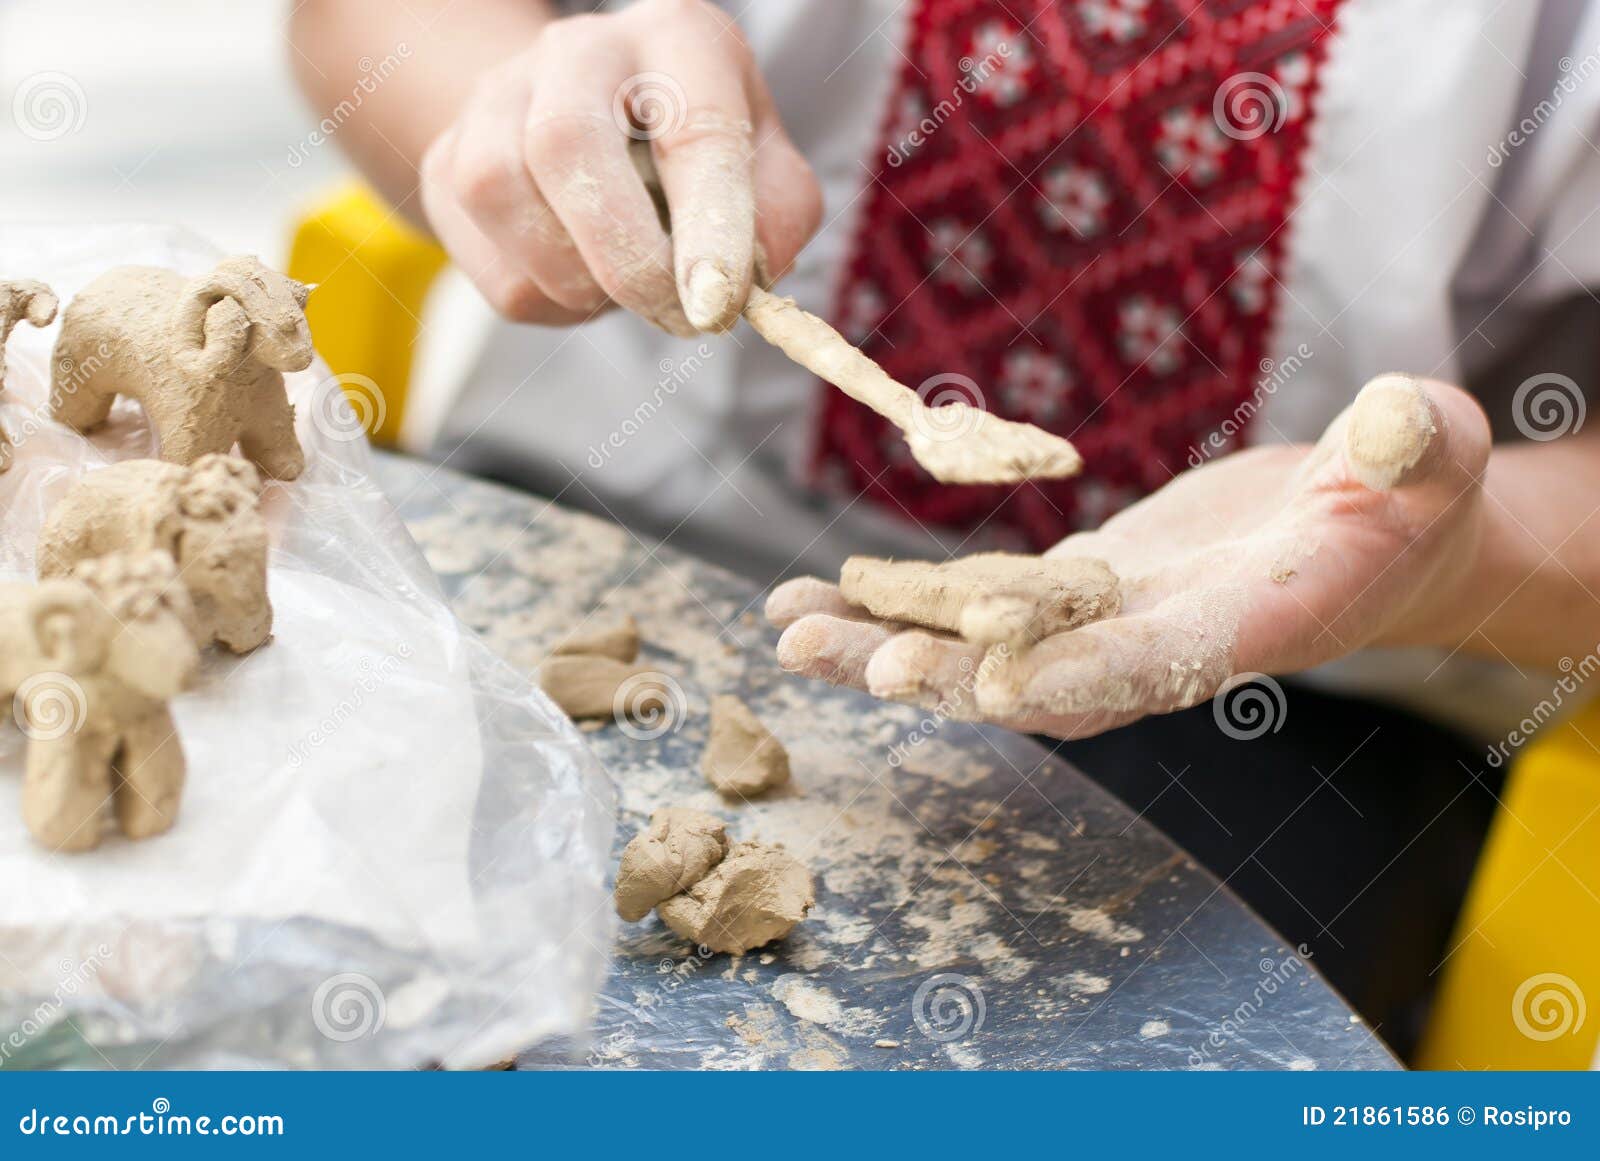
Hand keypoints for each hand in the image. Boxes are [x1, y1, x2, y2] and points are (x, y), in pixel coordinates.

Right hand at [419, 0, 820, 334]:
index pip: (694, 123)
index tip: (719, 299)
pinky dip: (550, 301)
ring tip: (629, 288)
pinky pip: (493, 267)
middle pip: (564, 144)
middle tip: (675, 316)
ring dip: (579, 282)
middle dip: (625, 258)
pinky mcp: (446, 164)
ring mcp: (495, 99)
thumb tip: (745, 280)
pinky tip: (582, 280)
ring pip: (506, 201)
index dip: (709, 220)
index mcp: (675, 38)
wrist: (583, 124)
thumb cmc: (691, 150)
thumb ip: (778, 215)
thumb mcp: (763, 164)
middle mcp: (576, 50)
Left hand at [767, 374, 1492, 738]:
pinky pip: (977, 607)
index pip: (1160, 661)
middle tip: (831, 653)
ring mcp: (1109, 622)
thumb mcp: (1429, 457)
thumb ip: (1412, 451)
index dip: (1082, 675)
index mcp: (1249, 626)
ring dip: (884, 640)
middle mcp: (1161, 645)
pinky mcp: (1078, 590)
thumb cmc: (1414, 491)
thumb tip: (1402, 423)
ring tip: (783, 623)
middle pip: (1038, 678)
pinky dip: (901, 602)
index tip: (995, 686)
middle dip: (937, 671)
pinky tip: (821, 592)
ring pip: (985, 648)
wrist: (1369, 533)